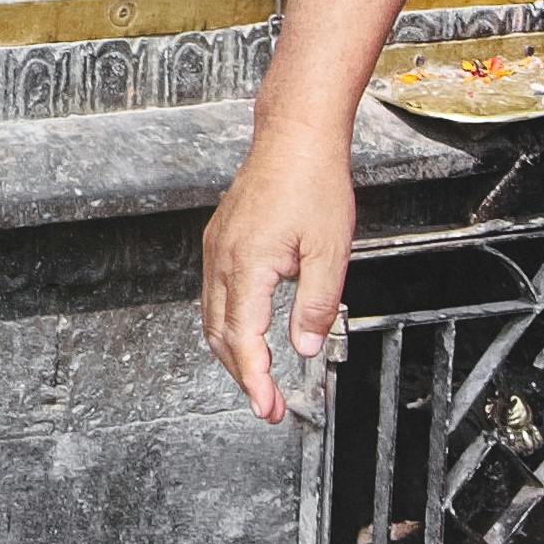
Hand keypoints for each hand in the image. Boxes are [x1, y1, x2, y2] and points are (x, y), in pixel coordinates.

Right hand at [198, 139, 354, 424]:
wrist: (295, 136)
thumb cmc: (313, 181)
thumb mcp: (330, 251)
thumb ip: (317, 305)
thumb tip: (306, 347)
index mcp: (247, 265)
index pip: (244, 340)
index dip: (254, 380)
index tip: (268, 406)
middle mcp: (222, 259)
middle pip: (221, 336)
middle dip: (243, 376)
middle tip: (270, 405)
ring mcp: (216, 249)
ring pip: (213, 318)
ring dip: (233, 354)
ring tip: (260, 379)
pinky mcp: (221, 241)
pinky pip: (215, 296)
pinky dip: (228, 325)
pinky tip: (248, 334)